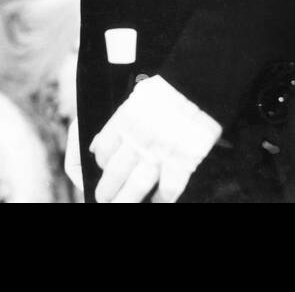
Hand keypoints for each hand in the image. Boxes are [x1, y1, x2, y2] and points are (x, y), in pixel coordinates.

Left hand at [90, 76, 221, 202]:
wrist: (199, 87)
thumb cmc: (167, 92)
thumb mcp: (136, 100)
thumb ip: (117, 123)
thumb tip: (96, 146)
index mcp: (126, 120)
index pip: (104, 150)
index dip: (100, 163)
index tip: (101, 168)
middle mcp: (139, 138)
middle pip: (116, 173)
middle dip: (107, 190)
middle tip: (103, 198)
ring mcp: (160, 152)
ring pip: (137, 186)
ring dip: (127, 200)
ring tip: (120, 205)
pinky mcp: (182, 162)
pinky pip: (168, 189)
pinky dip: (161, 199)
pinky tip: (156, 202)